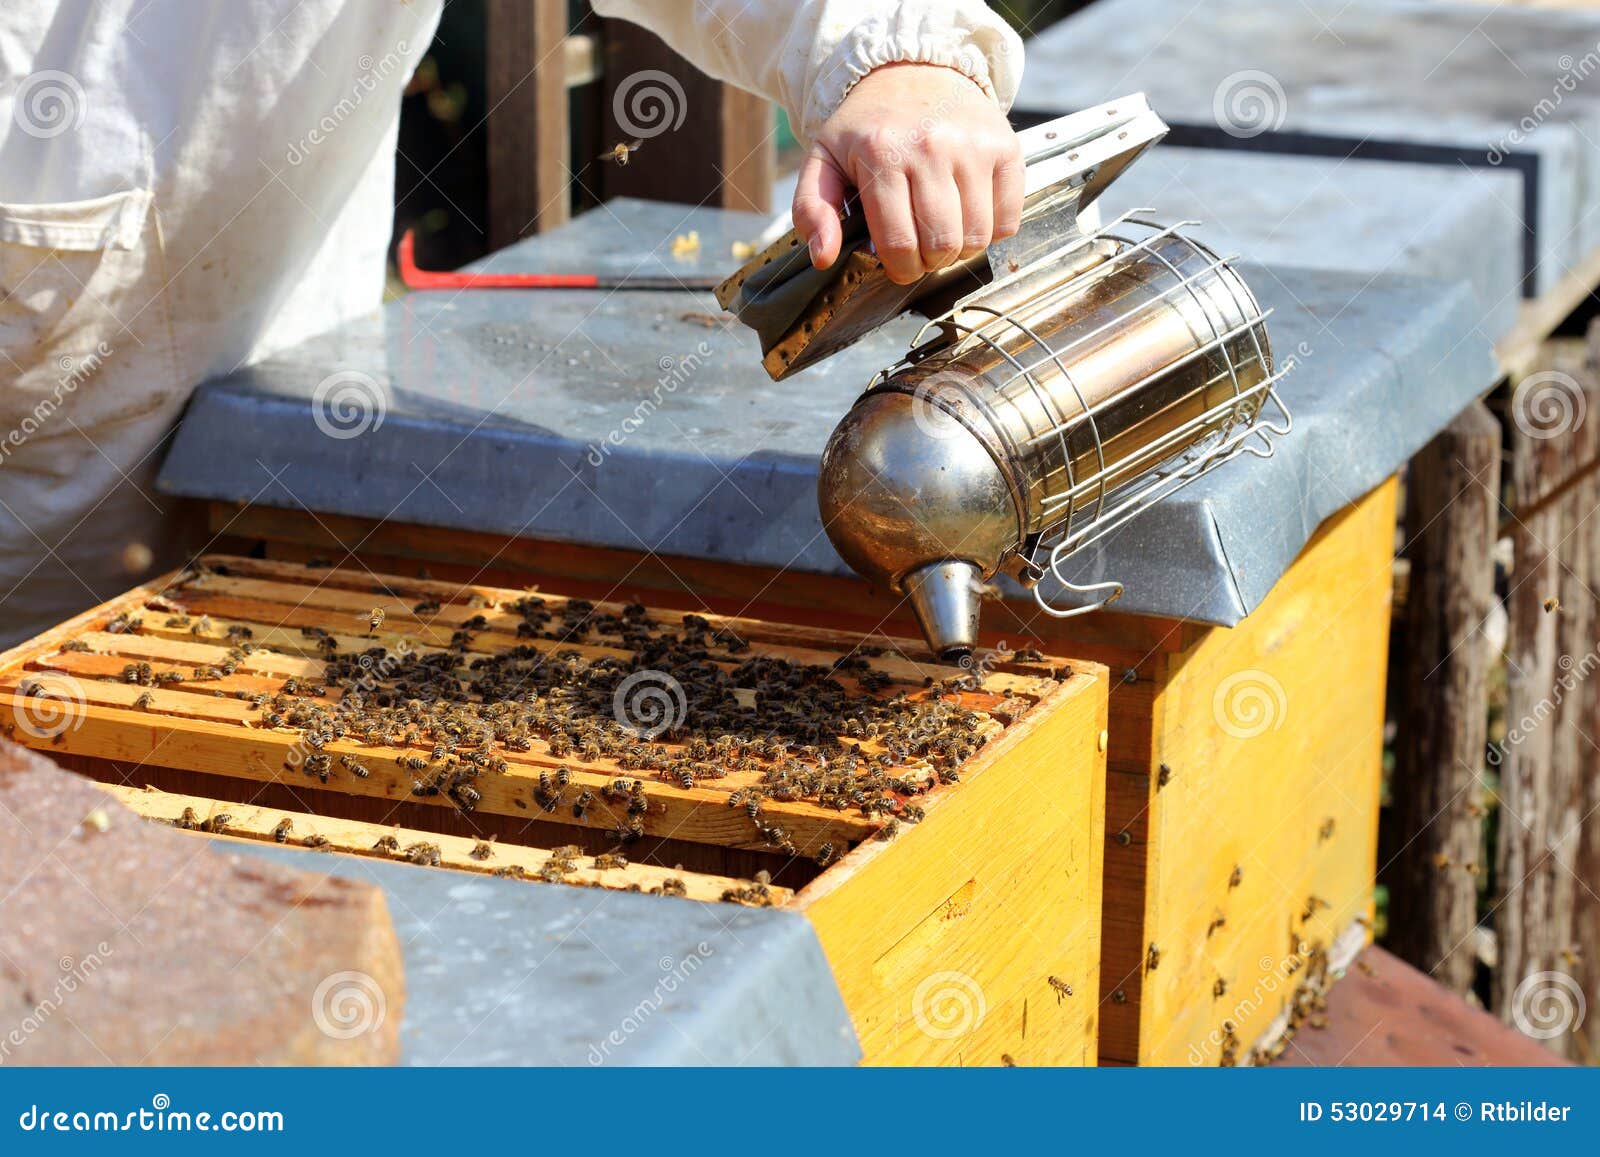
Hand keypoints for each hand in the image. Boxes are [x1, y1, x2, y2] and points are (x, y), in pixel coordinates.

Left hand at [793, 62, 1022, 284]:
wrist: (913, 70)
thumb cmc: (867, 125)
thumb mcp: (823, 159)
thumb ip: (812, 209)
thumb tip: (824, 257)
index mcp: (882, 154)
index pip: (899, 244)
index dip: (899, 269)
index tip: (897, 265)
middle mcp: (931, 147)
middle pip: (941, 245)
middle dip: (929, 262)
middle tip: (921, 251)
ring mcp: (973, 146)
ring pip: (976, 237)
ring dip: (960, 250)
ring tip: (943, 233)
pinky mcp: (1005, 148)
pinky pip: (1007, 219)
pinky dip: (992, 231)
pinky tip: (970, 215)